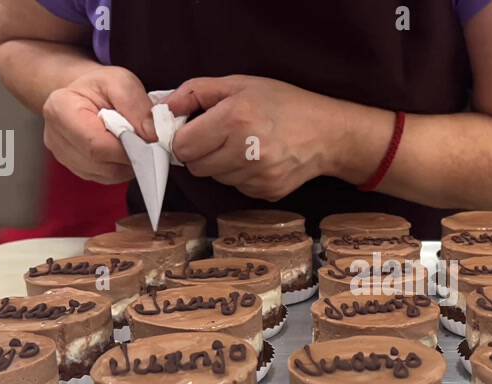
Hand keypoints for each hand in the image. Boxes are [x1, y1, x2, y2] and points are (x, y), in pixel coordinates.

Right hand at [42, 67, 154, 183]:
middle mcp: (57, 138)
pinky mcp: (78, 169)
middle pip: (102, 163)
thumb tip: (151, 135)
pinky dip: (122, 167)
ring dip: (128, 163)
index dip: (128, 146)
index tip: (148, 137)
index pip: (97, 144)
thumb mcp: (121, 82)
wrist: (86, 94)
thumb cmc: (99, 87)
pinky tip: (124, 149)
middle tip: (144, 139)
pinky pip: (107, 177)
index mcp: (61, 110)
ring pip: (107, 174)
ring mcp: (65, 157)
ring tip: (132, 141)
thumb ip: (136, 105)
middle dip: (130, 155)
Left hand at [165, 76, 361, 201]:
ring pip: (215, 179)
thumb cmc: (285, 104)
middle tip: (219, 137)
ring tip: (244, 147)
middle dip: (200, 153)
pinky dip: (241, 175)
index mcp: (235, 118)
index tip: (193, 131)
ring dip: (221, 165)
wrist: (328, 133)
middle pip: (195, 167)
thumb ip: (196, 91)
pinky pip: (237, 188)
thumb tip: (163, 108)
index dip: (183, 138)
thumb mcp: (240, 83)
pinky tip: (258, 160)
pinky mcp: (267, 192)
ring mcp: (258, 176)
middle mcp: (246, 150)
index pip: (183, 146)